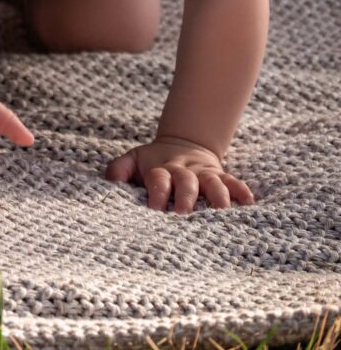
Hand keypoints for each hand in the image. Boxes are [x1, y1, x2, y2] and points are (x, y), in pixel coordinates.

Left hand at [106, 135, 254, 212]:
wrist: (182, 144)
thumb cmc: (152, 161)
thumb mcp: (132, 160)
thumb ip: (119, 169)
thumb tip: (110, 182)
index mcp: (160, 168)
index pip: (158, 179)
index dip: (157, 192)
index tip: (155, 208)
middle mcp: (183, 171)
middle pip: (186, 182)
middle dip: (185, 197)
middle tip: (183, 214)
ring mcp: (204, 173)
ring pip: (212, 182)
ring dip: (217, 196)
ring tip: (221, 211)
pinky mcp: (220, 176)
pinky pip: (233, 181)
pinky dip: (241, 190)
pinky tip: (248, 201)